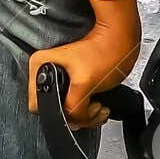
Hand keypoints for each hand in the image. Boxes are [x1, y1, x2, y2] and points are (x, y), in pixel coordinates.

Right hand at [28, 0, 140, 127]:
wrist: (120, 37)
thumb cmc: (106, 49)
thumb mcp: (85, 84)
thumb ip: (73, 107)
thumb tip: (72, 121)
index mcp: (40, 67)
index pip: (41, 105)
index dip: (64, 114)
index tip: (84, 109)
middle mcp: (45, 72)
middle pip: (54, 110)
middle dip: (78, 116)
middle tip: (94, 108)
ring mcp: (58, 76)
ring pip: (65, 110)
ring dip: (85, 115)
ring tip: (99, 107)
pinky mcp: (70, 80)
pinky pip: (73, 104)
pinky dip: (87, 109)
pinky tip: (97, 105)